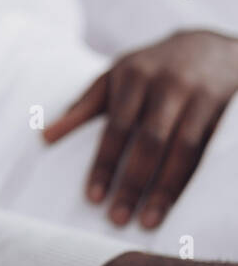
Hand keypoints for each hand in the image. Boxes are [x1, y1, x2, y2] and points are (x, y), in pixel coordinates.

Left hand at [43, 30, 237, 227]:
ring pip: (185, 150)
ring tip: (150, 220)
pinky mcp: (228, 111)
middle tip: (118, 218)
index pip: (117, 127)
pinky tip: (184, 203)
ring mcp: (202, 97)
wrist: (211, 45)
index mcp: (135, 76)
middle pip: (151, 141)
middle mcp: (169, 85)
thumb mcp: (115, 76)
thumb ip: (83, 107)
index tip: (93, 198)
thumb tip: (45, 137)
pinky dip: (195, 179)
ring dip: (167, 189)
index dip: (105, 163)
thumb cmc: (151, 67)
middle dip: (133, 183)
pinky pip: (211, 151)